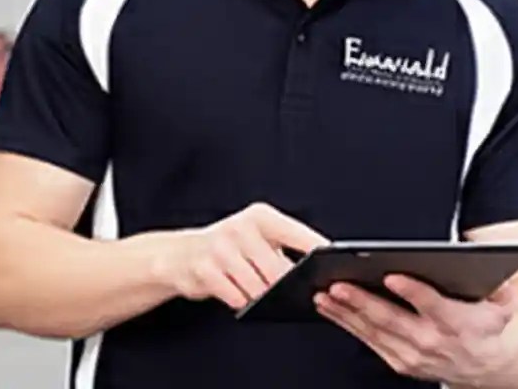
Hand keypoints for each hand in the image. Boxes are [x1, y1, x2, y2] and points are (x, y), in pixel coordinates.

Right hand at [160, 203, 327, 310]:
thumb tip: (317, 274)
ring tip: (258, 292)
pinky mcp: (205, 270)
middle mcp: (241, 228)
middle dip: (286, 287)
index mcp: (261, 217)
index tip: (338, 269)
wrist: (179, 255)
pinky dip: (241, 301)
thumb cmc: (229, 248)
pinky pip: (236, 297)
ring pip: (258, 288)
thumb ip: (284, 250)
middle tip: (291, 293)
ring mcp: (221, 249)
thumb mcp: (256, 238)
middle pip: (280, 271)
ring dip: (262, 297)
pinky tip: (238, 294)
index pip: (300, 236)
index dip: (320, 255)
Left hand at [315, 275, 517, 385]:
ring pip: (373, 331)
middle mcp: (432, 342)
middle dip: (362, 301)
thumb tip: (475, 252)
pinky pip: (367, 340)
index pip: (432, 306)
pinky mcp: (399, 362)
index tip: (392, 276)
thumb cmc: (487, 325)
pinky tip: (329, 307)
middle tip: (339, 285)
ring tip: (324, 293)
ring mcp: (413, 355)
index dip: (412, 292)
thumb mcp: (503, 302)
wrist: (488, 368)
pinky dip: (346, 323)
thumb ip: (496, 281)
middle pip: (392, 319)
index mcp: (458, 323)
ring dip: (345, 312)